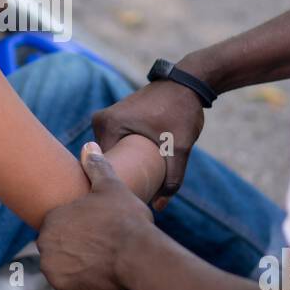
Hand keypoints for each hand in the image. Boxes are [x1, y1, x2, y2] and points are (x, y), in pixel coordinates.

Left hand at [38, 142, 156, 289]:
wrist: (139, 255)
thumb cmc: (125, 218)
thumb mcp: (111, 186)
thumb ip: (96, 166)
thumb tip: (88, 145)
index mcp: (51, 219)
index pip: (59, 227)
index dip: (79, 229)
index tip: (97, 231)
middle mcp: (46, 246)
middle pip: (60, 249)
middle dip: (77, 249)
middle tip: (103, 247)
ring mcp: (54, 271)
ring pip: (66, 270)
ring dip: (80, 268)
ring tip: (105, 262)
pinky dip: (85, 287)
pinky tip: (104, 277)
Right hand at [93, 79, 204, 211]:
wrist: (188, 82)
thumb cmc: (182, 110)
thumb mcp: (179, 147)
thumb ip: (172, 178)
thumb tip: (159, 208)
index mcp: (108, 125)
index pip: (103, 165)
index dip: (114, 184)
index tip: (128, 198)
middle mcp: (101, 120)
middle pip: (106, 160)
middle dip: (119, 177)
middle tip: (136, 194)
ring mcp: (106, 118)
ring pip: (111, 153)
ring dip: (122, 167)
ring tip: (137, 184)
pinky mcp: (115, 117)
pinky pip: (115, 144)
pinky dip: (125, 155)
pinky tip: (136, 170)